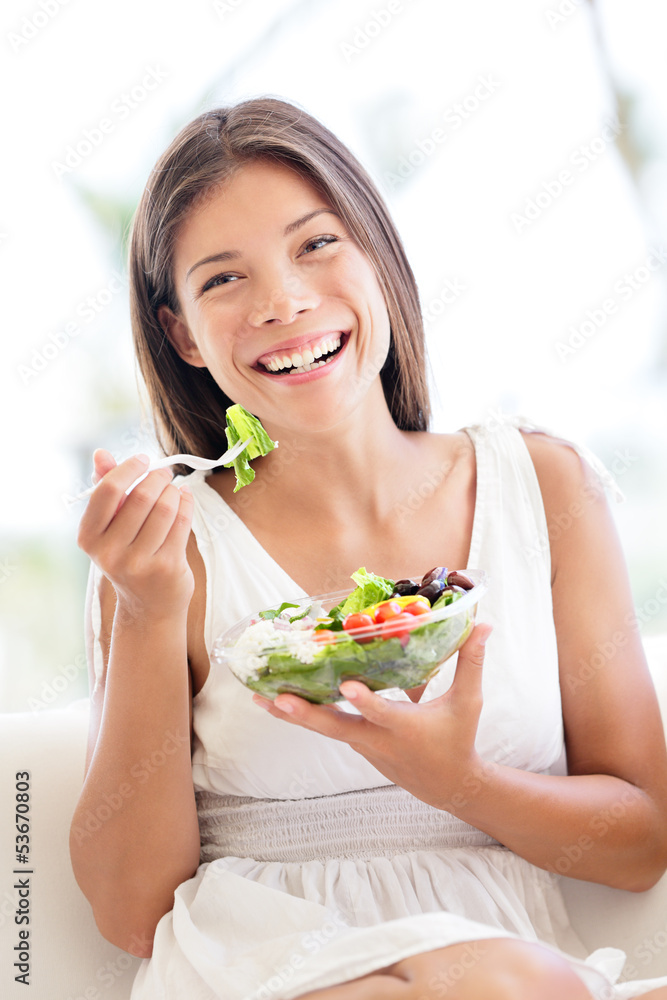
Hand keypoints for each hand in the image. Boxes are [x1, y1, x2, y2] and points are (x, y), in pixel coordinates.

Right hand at [77, 448, 194, 621]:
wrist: (148, 604)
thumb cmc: (128, 554)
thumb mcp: (109, 526)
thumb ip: (105, 488)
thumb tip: (100, 454)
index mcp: (89, 538)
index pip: (107, 491)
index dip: (128, 469)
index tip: (143, 460)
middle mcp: (110, 553)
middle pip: (141, 497)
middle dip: (158, 478)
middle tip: (164, 474)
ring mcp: (139, 563)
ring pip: (165, 507)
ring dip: (173, 491)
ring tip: (173, 491)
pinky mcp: (167, 567)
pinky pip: (182, 522)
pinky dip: (186, 504)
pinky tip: (184, 500)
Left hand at [253, 623, 492, 811]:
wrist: (447, 785)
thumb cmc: (458, 738)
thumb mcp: (469, 702)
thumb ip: (472, 662)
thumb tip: (485, 623)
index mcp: (404, 726)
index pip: (382, 713)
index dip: (364, 702)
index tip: (347, 685)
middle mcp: (376, 738)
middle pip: (335, 727)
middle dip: (305, 714)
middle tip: (276, 699)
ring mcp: (362, 744)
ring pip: (323, 728)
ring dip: (292, 714)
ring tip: (259, 700)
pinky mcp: (355, 744)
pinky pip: (326, 728)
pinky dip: (304, 715)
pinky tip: (278, 702)